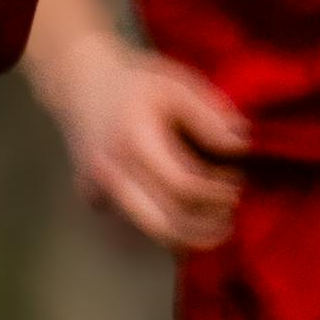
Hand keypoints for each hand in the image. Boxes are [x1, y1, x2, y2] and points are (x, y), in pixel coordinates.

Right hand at [39, 25, 251, 247]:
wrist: (79, 84)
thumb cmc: (135, 82)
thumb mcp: (177, 85)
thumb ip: (209, 115)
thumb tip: (240, 145)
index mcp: (135, 139)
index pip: (183, 185)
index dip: (216, 193)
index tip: (237, 183)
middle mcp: (111, 170)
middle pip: (164, 223)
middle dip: (203, 230)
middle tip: (229, 222)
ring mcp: (97, 187)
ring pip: (147, 230)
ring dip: (185, 236)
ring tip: (213, 225)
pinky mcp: (92, 197)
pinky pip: (132, 220)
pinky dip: (160, 222)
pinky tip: (178, 208)